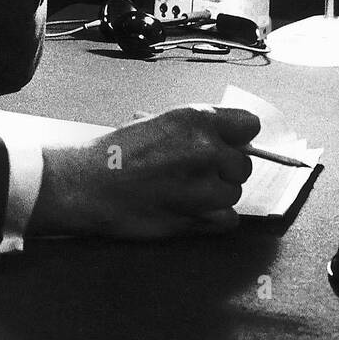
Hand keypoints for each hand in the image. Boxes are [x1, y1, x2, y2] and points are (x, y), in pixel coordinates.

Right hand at [30, 105, 260, 238]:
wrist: (88, 185)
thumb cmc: (115, 152)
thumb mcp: (158, 121)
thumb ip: (196, 128)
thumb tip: (225, 137)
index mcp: (197, 120)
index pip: (250, 125)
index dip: (239, 136)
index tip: (230, 143)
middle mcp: (206, 151)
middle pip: (243, 165)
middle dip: (225, 169)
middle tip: (198, 172)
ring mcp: (203, 188)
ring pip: (234, 193)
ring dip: (217, 194)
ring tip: (187, 192)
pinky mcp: (197, 219)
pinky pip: (228, 220)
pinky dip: (214, 218)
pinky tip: (192, 209)